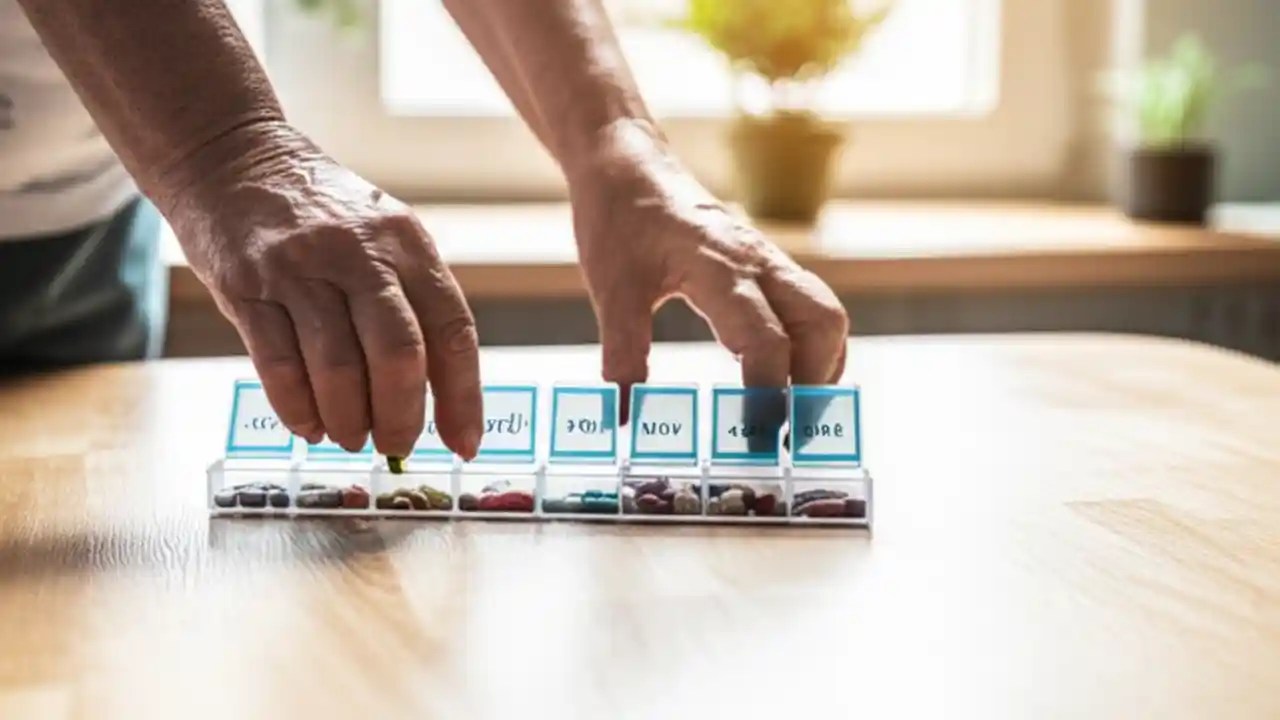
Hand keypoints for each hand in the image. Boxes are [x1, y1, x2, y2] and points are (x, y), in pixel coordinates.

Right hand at [162, 123, 481, 457]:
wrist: (229, 158)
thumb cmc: (318, 214)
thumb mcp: (381, 236)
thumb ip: (411, 301)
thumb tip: (441, 396)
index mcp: (406, 242)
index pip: (452, 329)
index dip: (462, 396)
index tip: (463, 443)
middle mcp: (358, 251)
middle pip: (398, 354)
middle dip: (400, 417)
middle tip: (395, 446)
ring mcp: (299, 266)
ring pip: (337, 367)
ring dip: (348, 420)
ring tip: (350, 437)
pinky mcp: (246, 285)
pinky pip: (278, 365)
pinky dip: (298, 409)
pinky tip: (308, 426)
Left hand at [568, 121, 848, 407]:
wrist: (626, 163)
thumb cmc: (618, 218)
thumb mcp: (611, 289)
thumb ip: (623, 353)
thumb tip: (625, 417)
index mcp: (720, 269)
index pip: (768, 341)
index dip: (770, 395)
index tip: (759, 440)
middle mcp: (757, 264)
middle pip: (822, 324)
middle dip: (813, 382)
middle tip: (784, 429)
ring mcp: (768, 262)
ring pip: (825, 314)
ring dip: (819, 365)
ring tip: (789, 411)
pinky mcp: (765, 265)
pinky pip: (809, 307)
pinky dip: (810, 347)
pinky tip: (781, 376)